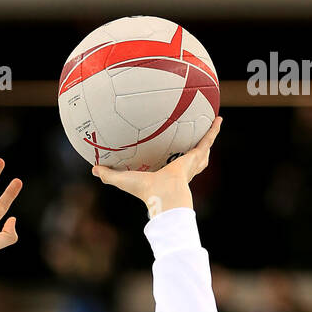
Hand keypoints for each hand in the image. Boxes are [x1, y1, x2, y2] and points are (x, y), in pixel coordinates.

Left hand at [91, 115, 221, 215]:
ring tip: (213, 128)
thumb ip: (109, 175)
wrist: (162, 194)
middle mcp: (182, 169)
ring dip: (208, 140)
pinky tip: (219, 118)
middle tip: (198, 144)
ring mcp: (190, 163)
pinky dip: (214, 130)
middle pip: (191, 160)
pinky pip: (207, 140)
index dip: (173, 162)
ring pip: (202, 149)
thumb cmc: (144, 190)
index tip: (173, 157)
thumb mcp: (123, 179)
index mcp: (167, 174)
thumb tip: (93, 169)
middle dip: (195, 153)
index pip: (171, 167)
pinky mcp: (196, 156)